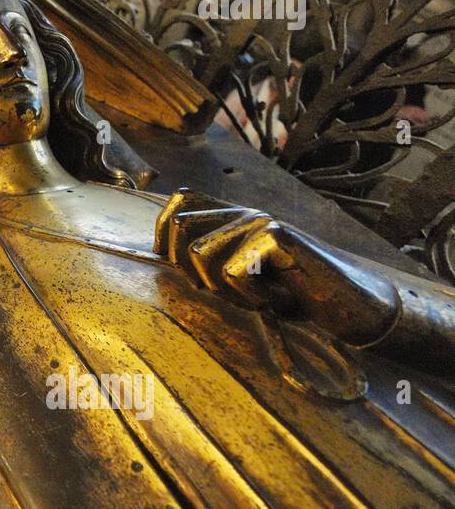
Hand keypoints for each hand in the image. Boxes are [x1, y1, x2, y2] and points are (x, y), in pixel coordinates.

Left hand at [154, 188, 398, 346]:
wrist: (349, 306)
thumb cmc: (291, 293)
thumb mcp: (237, 278)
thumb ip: (203, 261)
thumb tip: (159, 254)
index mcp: (231, 217)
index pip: (178, 202)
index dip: (167, 239)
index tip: (190, 274)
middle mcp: (243, 212)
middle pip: (180, 229)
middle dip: (195, 271)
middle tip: (234, 290)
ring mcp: (261, 220)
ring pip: (199, 254)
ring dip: (226, 290)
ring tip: (261, 294)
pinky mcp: (278, 236)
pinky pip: (232, 271)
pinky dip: (250, 297)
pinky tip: (278, 297)